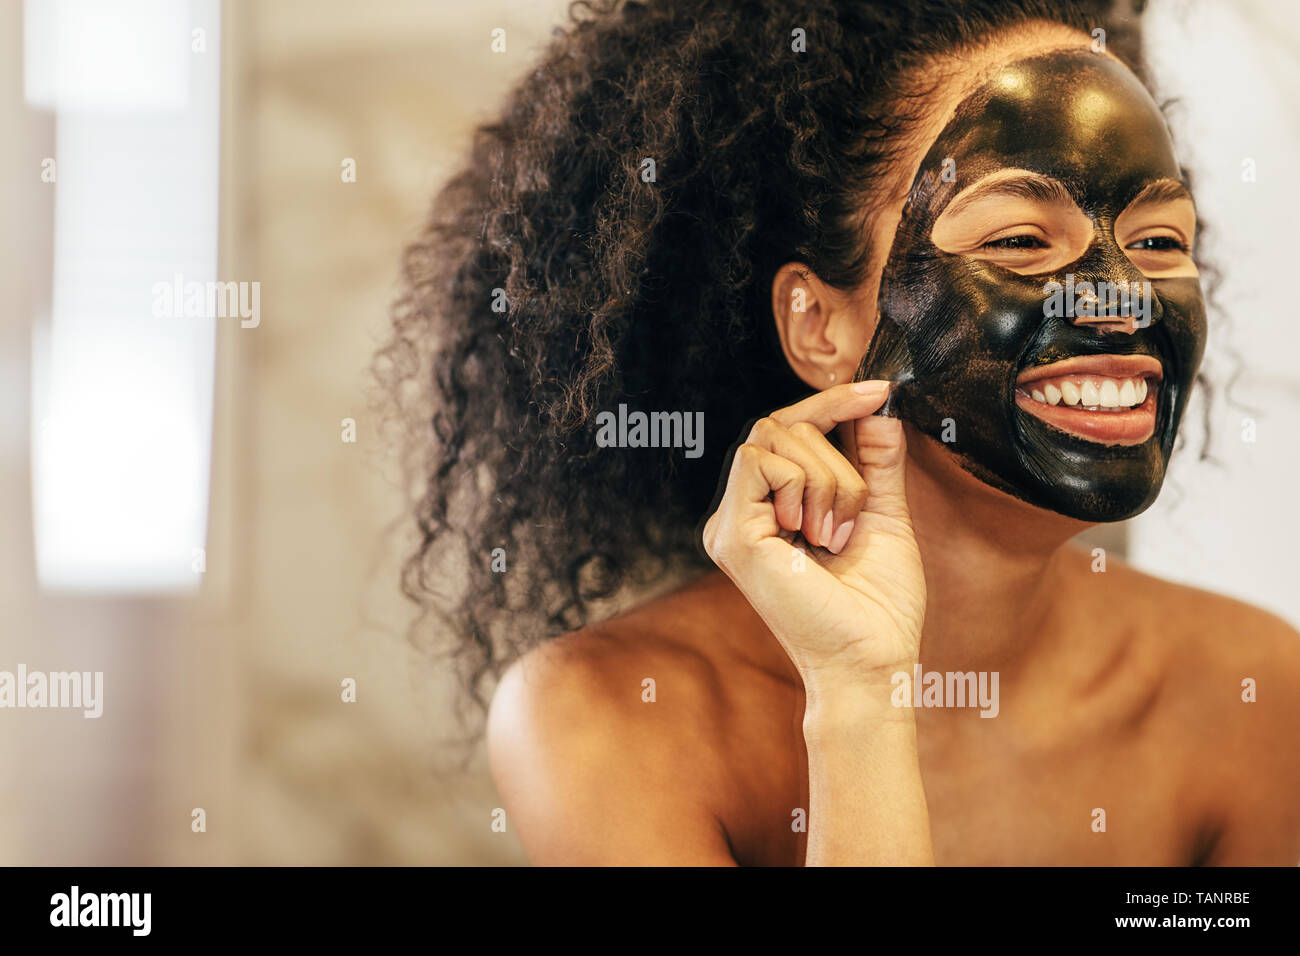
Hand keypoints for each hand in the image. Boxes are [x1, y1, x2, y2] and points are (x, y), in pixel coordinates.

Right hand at [702, 381, 925, 693]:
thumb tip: (880, 407)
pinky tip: (815, 534)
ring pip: (772, 437)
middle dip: (835, 456)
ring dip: (828, 478)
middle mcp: (743, 515)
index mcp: (771, 511)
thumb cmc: (879, 606)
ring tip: (838, 535)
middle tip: (855, 514)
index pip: (788, 432)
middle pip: (779, 425)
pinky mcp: (732, 535)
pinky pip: (760, 461)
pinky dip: (804, 485)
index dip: (832, 403)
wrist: (874, 661)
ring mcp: (732, 525)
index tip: (881, 391)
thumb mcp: (882, 515)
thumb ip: (876, 462)